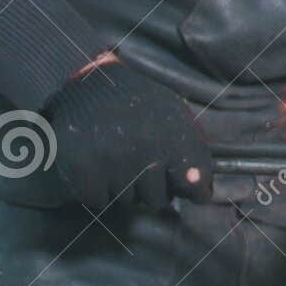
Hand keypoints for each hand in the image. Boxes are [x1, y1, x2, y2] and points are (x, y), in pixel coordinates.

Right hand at [40, 58, 212, 210]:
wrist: (92, 82)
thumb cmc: (141, 103)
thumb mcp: (176, 116)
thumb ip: (192, 152)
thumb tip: (202, 191)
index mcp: (175, 137)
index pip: (193, 184)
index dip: (193, 190)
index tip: (192, 191)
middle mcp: (146, 152)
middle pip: (158, 200)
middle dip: (153, 190)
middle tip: (142, 167)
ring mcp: (113, 163)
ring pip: (128, 202)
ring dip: (124, 189)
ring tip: (118, 160)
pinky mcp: (83, 170)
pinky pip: (98, 200)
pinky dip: (98, 190)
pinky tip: (99, 167)